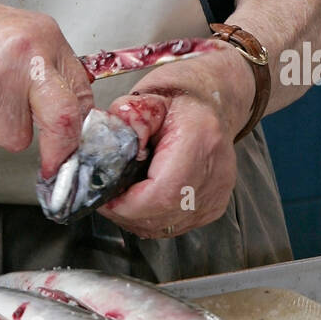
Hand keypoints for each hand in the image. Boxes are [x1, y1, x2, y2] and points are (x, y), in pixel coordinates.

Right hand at [0, 0, 93, 177]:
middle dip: (58, 150)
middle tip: (52, 163)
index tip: (71, 147)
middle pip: (61, 121)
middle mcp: (25, 57)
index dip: (76, 130)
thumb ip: (47, 70)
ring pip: (13, 137)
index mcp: (44, 38)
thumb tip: (70, 114)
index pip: (80, 95)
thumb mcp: (20, 33)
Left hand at [97, 46, 255, 239]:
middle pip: (164, 216)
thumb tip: (102, 149)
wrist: (217, 96)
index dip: (127, 204)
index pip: (162, 193)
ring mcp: (217, 192)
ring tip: (123, 194)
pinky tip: (143, 197)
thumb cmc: (183, 93)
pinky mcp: (215, 204)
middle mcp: (214, 171)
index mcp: (199, 138)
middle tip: (107, 195)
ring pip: (169, 226)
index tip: (105, 196)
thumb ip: (123, 121)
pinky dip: (154, 217)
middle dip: (127, 213)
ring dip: (138, 217)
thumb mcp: (147, 96)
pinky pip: (177, 224)